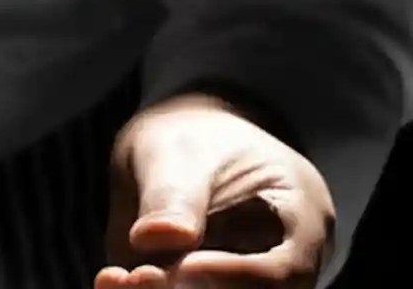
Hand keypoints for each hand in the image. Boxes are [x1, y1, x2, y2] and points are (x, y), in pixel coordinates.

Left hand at [96, 92, 334, 288]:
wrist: (179, 146)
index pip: (285, 268)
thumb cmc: (190, 138)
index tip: (180, 268)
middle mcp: (282, 262)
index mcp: (301, 215)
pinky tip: (111, 280)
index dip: (235, 277)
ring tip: (119, 278)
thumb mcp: (177, 149)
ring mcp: (243, 281)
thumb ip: (172, 195)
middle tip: (139, 277)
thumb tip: (157, 239)